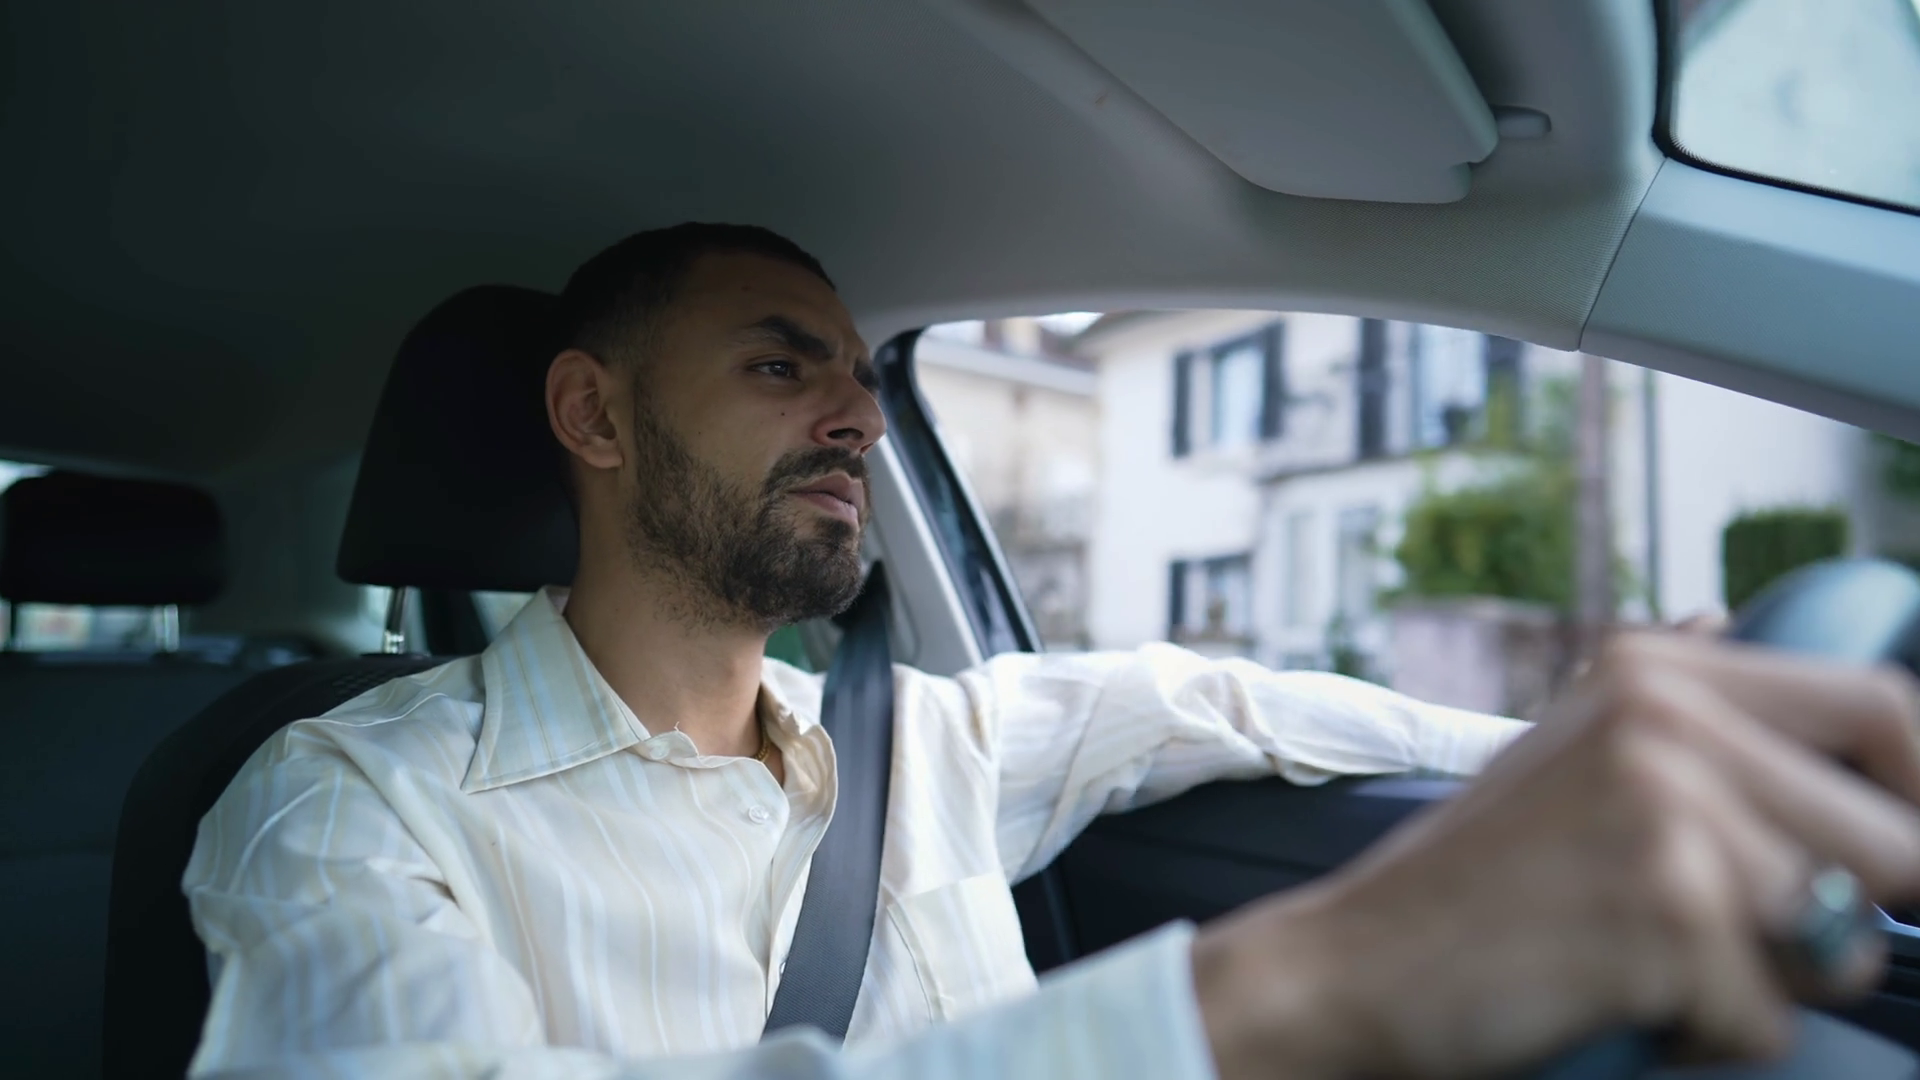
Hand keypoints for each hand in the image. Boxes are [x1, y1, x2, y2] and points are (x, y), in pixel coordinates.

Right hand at [1190, 632, 1919, 1079]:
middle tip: (1741, 942)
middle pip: (1893, 841)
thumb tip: (1723, 620)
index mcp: (1654, 672)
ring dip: (1761, 985)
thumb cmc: (1475, 879)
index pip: (1881, 706)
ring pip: (1840, 942)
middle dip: (1842, 920)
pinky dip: (1705, 1036)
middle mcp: (1667, 720)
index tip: (1904, 864)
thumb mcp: (1564, 747)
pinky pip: (1769, 1017)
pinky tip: (1615, 998)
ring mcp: (1668, 810)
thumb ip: (1666, 699)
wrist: (1355, 964)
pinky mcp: (1665, 910)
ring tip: (1649, 962)